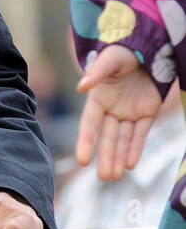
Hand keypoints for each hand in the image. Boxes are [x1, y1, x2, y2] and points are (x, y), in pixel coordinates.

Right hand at [75, 44, 160, 180]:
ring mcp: (129, 113)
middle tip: (103, 178)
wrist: (148, 50)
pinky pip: (140, 134)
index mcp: (97, 99)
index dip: (85, 142)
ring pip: (123, 140)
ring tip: (114, 177)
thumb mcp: (110, 60)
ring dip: (119, 158)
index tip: (82, 160)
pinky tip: (131, 164)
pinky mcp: (147, 114)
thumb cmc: (123, 53)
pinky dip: (136, 148)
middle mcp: (111, 110)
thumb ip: (96, 73)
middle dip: (105, 157)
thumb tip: (81, 87)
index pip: (89, 125)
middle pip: (107, 138)